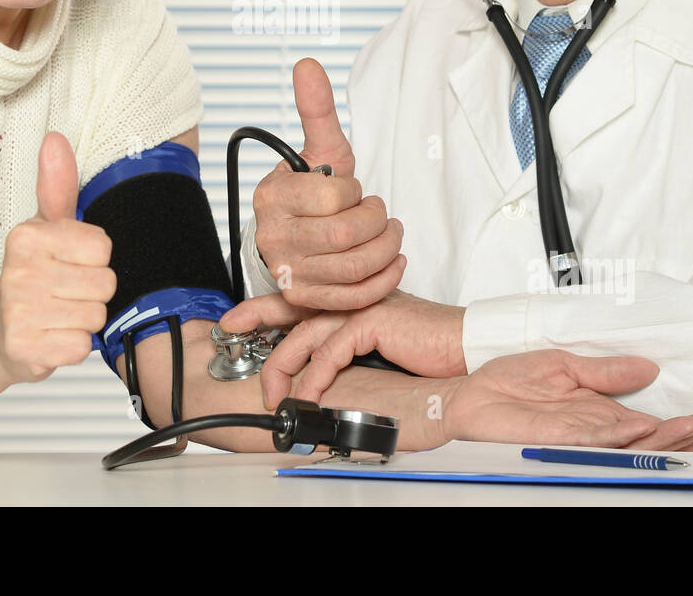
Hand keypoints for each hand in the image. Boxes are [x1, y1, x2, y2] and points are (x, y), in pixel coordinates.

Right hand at [0, 132, 115, 383]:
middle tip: (65, 292)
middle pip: (105, 283)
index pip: (103, 248)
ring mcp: (20, 312)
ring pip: (96, 316)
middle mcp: (20, 272)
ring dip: (84, 319)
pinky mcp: (26, 349)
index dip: (94, 259)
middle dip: (92, 291)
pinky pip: (82, 345)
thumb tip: (56, 140)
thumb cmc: (30, 276)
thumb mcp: (44, 227)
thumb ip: (58, 186)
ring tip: (59, 313)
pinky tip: (53, 335)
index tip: (70, 263)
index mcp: (28, 237)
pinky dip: (73, 345)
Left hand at [222, 289, 465, 408]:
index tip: (234, 320)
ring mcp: (360, 305)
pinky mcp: (371, 320)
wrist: (464, 345)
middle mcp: (350, 295)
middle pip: (290, 302)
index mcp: (349, 296)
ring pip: (304, 333)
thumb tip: (314, 372)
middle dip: (253, 316)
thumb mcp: (376, 344)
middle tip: (228, 332)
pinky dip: (314, 378)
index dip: (263, 306)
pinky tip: (309, 396)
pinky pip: (329, 352)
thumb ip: (345, 345)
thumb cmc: (426, 347)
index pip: (298, 296)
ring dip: (282, 368)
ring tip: (274, 397)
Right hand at [250, 57, 405, 309]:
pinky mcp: (304, 299)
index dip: (356, 192)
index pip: (334, 196)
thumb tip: (308, 64)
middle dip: (378, 221)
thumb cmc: (312, 192)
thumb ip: (316, 108)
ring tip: (391, 235)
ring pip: (355, 267)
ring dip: (387, 249)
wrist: (295, 235)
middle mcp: (273, 237)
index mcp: (272, 196)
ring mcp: (287, 272)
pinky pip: (354, 297)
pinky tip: (394, 262)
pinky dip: (384, 279)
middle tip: (381, 213)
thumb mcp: (319, 149)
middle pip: (348, 235)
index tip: (354, 191)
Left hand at [435, 350, 692, 451]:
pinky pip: (594, 442)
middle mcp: (594, 432)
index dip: (681, 426)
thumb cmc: (508, 385)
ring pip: (629, 447)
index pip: (650, 425)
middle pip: (649, 441)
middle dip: (685, 439)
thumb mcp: (563, 365)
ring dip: (663, 441)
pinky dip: (619, 437)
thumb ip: (606, 369)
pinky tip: (642, 429)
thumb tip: (648, 367)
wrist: (469, 396)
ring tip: (692, 432)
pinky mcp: (558, 442)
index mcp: (599, 413)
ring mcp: (578, 441)